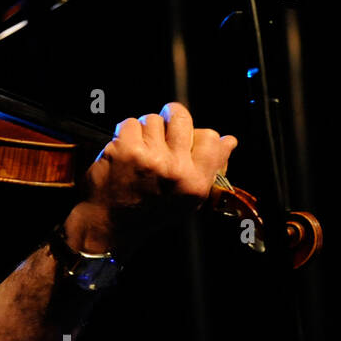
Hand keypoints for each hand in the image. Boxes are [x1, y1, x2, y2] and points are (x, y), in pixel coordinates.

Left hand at [66, 102, 236, 256]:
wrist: (111, 223)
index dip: (198, 133)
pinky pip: (130, 123)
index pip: (211, 138)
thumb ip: (210, 168)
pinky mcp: (125, 150)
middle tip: (163, 130)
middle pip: (181, 117)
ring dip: (146, 130)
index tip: (187, 138)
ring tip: (141, 149)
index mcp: (196, 182)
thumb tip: (229, 140)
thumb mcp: (189, 199)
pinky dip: (126, 133)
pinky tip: (125, 150)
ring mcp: (150, 157)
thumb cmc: (151, 210)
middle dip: (172, 117)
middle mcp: (176, 169)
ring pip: (152, 119)